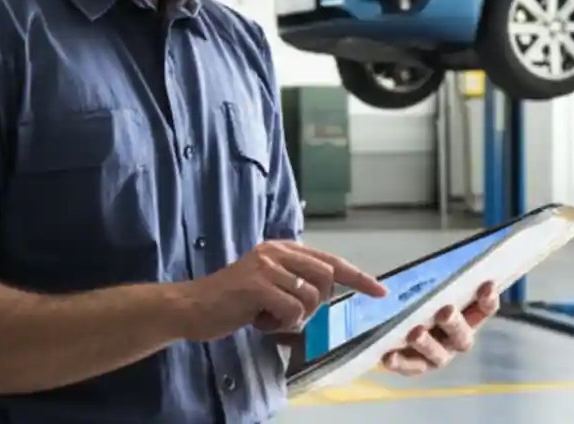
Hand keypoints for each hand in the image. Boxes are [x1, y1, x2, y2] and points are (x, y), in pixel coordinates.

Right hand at [177, 240, 386, 342]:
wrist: (192, 307)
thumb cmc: (232, 302)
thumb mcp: (268, 284)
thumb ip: (295, 281)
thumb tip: (327, 293)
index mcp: (283, 249)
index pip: (331, 261)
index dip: (359, 277)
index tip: (380, 291)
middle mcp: (277, 251)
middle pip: (327, 278)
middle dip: (316, 305)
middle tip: (286, 314)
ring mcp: (267, 266)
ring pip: (312, 297)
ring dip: (294, 318)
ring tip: (267, 317)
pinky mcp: (257, 284)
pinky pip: (292, 310)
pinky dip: (280, 324)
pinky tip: (258, 321)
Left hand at [379, 280, 498, 376]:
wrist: (389, 316)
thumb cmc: (415, 293)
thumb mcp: (420, 281)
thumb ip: (422, 277)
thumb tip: (391, 283)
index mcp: (466, 314)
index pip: (485, 308)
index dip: (488, 298)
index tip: (486, 284)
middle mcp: (456, 338)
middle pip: (463, 336)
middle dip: (455, 324)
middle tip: (446, 311)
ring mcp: (438, 354)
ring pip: (439, 355)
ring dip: (428, 344)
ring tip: (415, 333)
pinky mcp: (415, 365)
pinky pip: (409, 367)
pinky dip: (400, 362)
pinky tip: (388, 356)